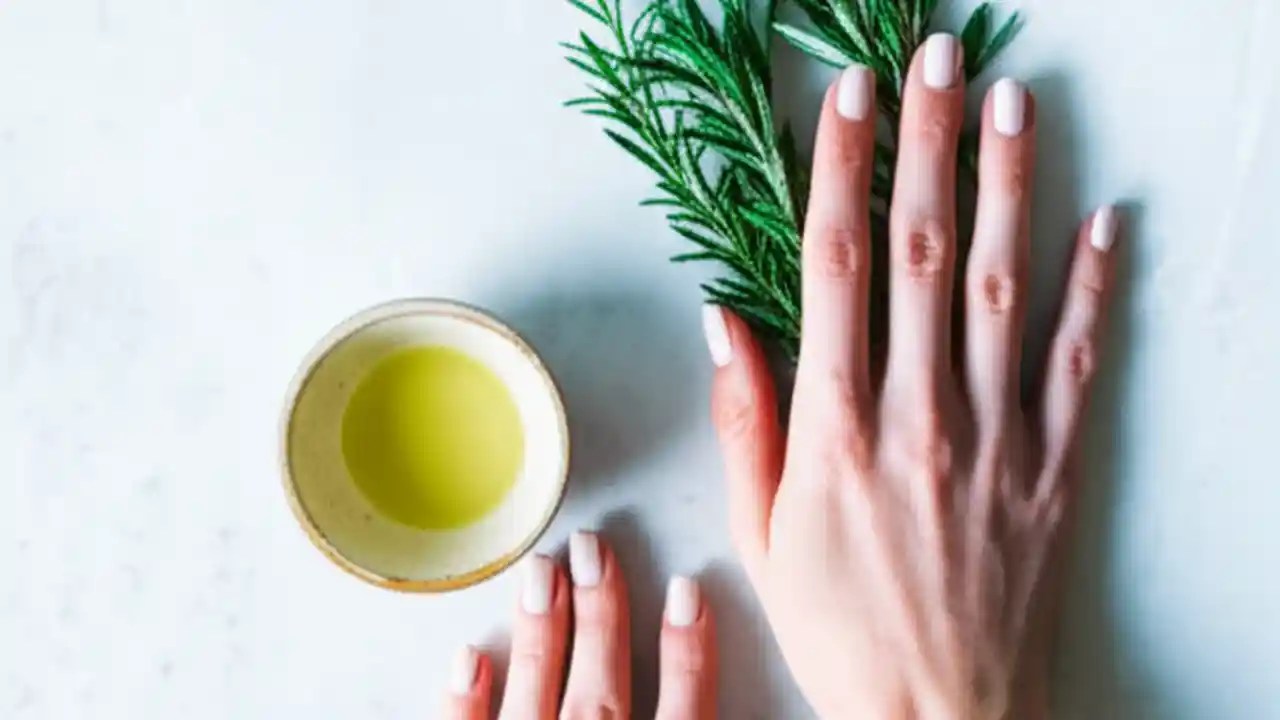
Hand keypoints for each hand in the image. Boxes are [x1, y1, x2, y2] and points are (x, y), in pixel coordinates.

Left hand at [442, 532, 716, 719]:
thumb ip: (688, 717)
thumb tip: (709, 687)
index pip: (684, 710)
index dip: (688, 651)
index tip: (686, 592)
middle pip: (602, 689)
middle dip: (600, 614)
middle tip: (594, 551)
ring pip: (539, 697)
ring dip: (540, 634)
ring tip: (541, 573)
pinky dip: (465, 702)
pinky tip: (469, 657)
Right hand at [704, 34, 1118, 718]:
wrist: (943, 718)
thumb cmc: (841, 632)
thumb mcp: (763, 535)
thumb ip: (746, 422)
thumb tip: (724, 323)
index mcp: (836, 430)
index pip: (836, 270)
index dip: (840, 173)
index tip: (846, 100)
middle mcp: (918, 416)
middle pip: (925, 252)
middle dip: (926, 142)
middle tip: (931, 58)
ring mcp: (995, 438)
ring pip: (1005, 288)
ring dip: (1008, 185)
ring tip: (1009, 103)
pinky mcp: (1054, 468)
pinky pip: (1078, 363)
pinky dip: (1093, 288)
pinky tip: (1101, 221)